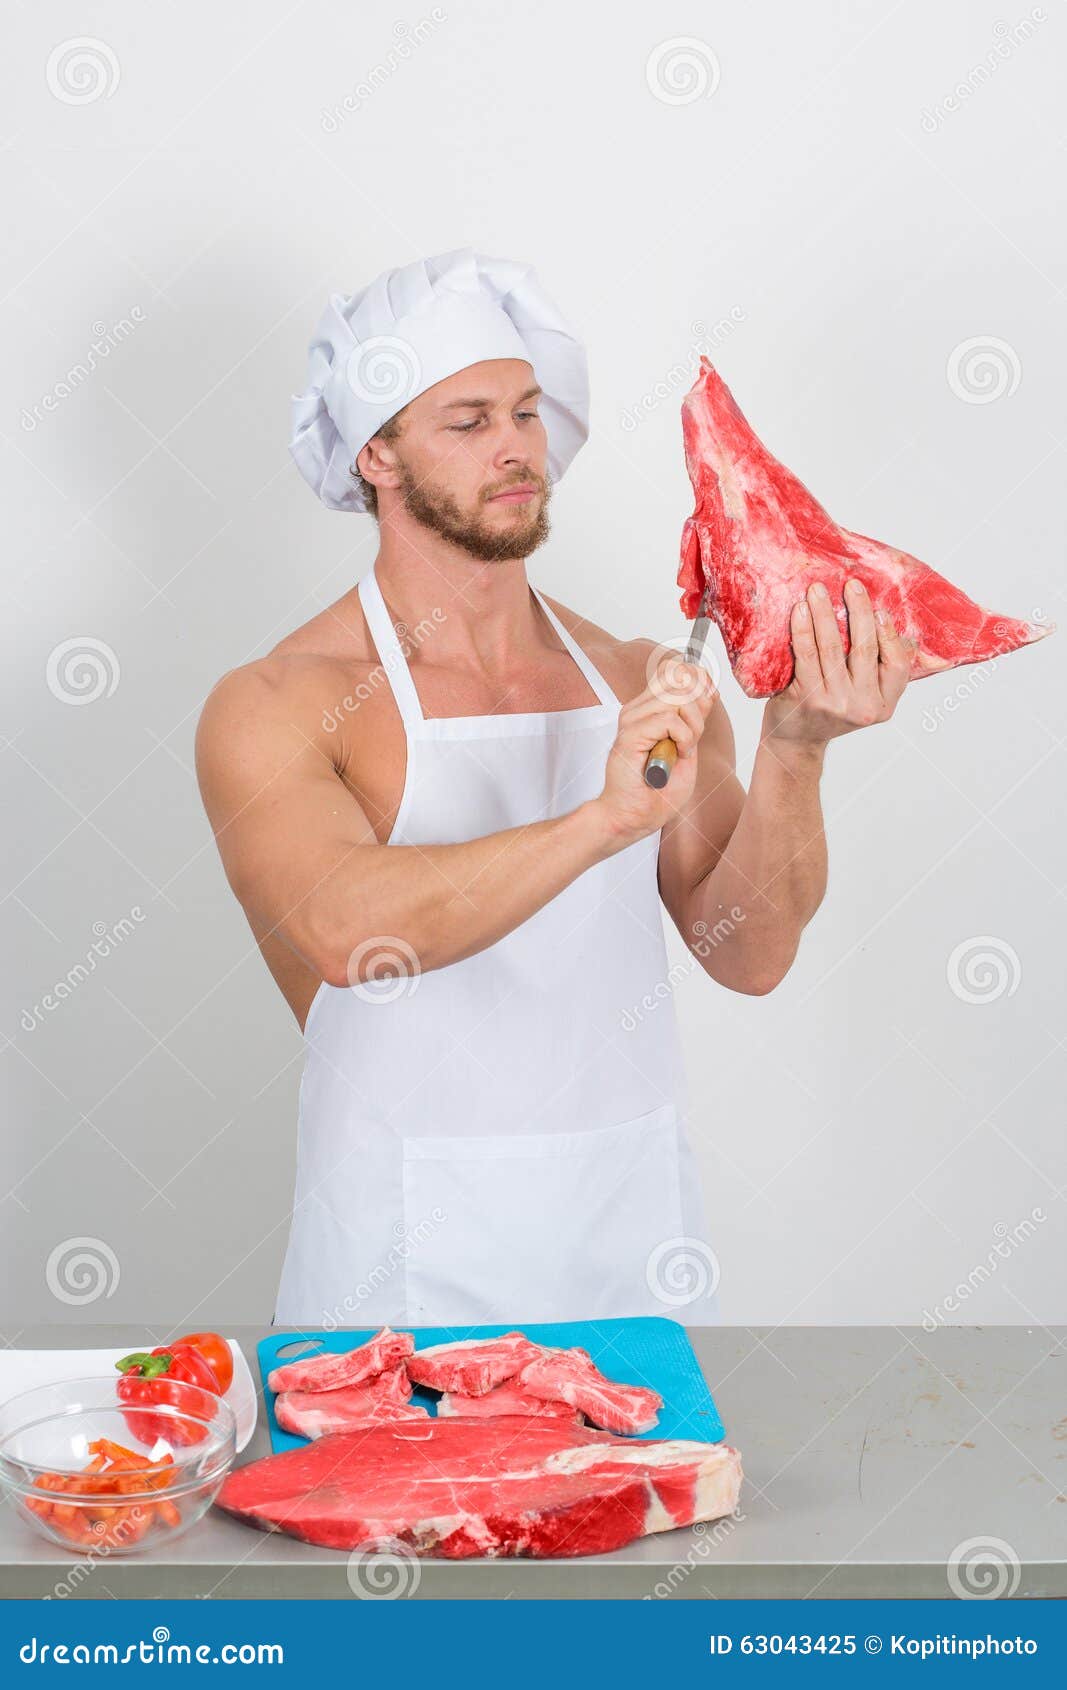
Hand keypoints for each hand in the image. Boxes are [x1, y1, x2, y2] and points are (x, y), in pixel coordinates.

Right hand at [594, 654, 715, 847]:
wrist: (634, 816)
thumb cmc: (656, 791)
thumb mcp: (688, 746)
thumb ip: (695, 718)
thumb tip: (707, 690)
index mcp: (647, 709)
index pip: (674, 671)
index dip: (699, 679)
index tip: (710, 698)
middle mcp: (637, 709)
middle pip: (680, 680)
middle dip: (700, 708)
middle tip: (693, 738)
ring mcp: (631, 720)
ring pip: (678, 700)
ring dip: (693, 728)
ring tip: (682, 751)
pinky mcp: (630, 734)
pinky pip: (670, 720)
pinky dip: (683, 739)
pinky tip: (675, 755)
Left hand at [762, 578, 913, 749]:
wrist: (796, 740)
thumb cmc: (830, 708)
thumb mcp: (863, 696)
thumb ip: (877, 668)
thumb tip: (891, 623)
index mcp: (884, 704)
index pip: (898, 664)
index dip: (889, 634)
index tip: (879, 608)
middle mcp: (864, 706)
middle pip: (865, 649)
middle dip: (859, 611)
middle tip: (851, 584)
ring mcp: (836, 704)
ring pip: (833, 648)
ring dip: (825, 614)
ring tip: (817, 590)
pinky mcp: (808, 699)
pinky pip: (806, 655)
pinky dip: (803, 629)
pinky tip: (799, 611)